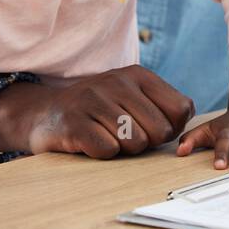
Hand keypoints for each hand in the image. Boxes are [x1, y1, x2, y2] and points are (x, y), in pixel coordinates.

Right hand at [6, 65, 194, 158]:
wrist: (44, 113)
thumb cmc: (99, 111)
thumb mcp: (132, 97)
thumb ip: (162, 107)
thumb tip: (185, 127)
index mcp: (139, 75)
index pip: (181, 109)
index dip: (171, 128)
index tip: (151, 128)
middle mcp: (118, 82)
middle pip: (160, 131)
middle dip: (147, 143)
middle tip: (124, 135)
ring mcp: (94, 100)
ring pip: (136, 143)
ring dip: (124, 150)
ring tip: (106, 136)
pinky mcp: (74, 123)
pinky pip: (108, 150)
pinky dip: (102, 153)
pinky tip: (89, 141)